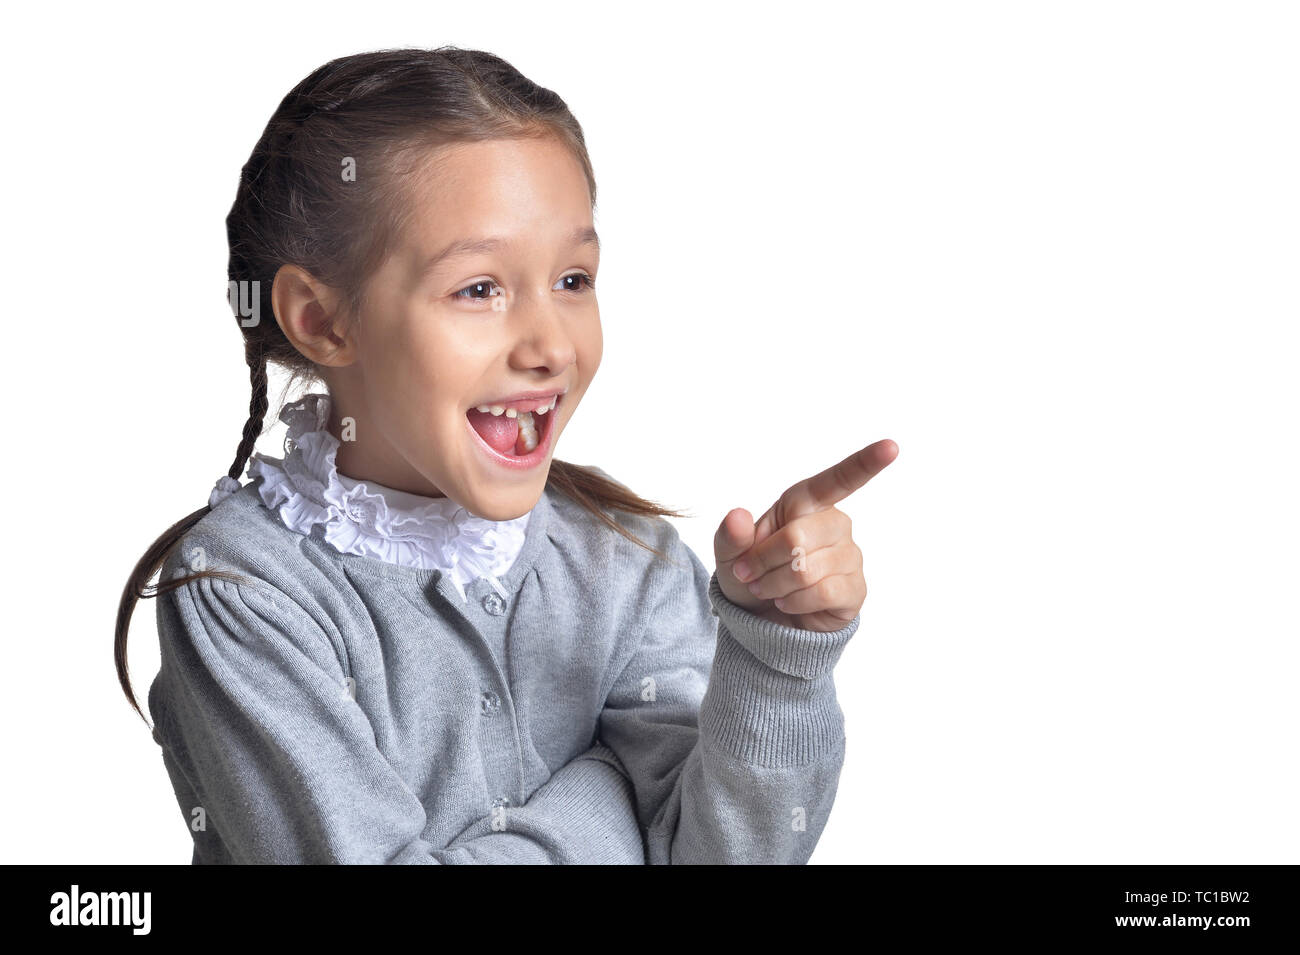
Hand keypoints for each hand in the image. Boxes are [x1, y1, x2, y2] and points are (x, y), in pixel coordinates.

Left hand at [713, 439, 897, 632]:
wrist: (763, 619)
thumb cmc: (751, 575)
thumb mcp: (730, 555)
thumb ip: (731, 536)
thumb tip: (737, 516)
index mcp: (806, 502)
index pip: (839, 479)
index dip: (865, 463)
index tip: (891, 447)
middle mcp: (835, 524)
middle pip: (796, 539)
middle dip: (763, 563)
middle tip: (751, 574)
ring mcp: (849, 556)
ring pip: (805, 570)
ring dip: (773, 586)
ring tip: (768, 589)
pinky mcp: (855, 589)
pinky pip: (821, 593)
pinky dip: (792, 603)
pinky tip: (788, 602)